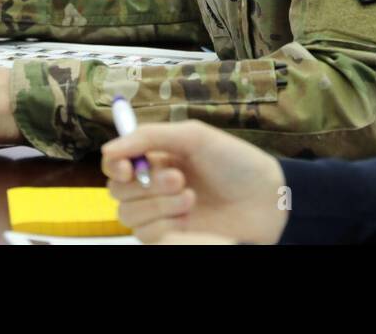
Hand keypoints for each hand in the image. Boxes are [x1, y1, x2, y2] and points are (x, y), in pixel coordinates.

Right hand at [101, 120, 288, 244]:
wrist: (267, 200)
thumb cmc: (236, 163)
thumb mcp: (194, 136)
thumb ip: (150, 136)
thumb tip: (107, 149)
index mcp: (158, 157)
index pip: (116, 162)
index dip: (115, 164)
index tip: (126, 167)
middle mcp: (155, 185)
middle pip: (117, 190)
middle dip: (145, 184)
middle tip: (179, 178)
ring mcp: (162, 214)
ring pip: (129, 214)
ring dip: (159, 204)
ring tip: (191, 196)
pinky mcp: (171, 238)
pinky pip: (147, 235)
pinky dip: (166, 223)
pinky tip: (192, 215)